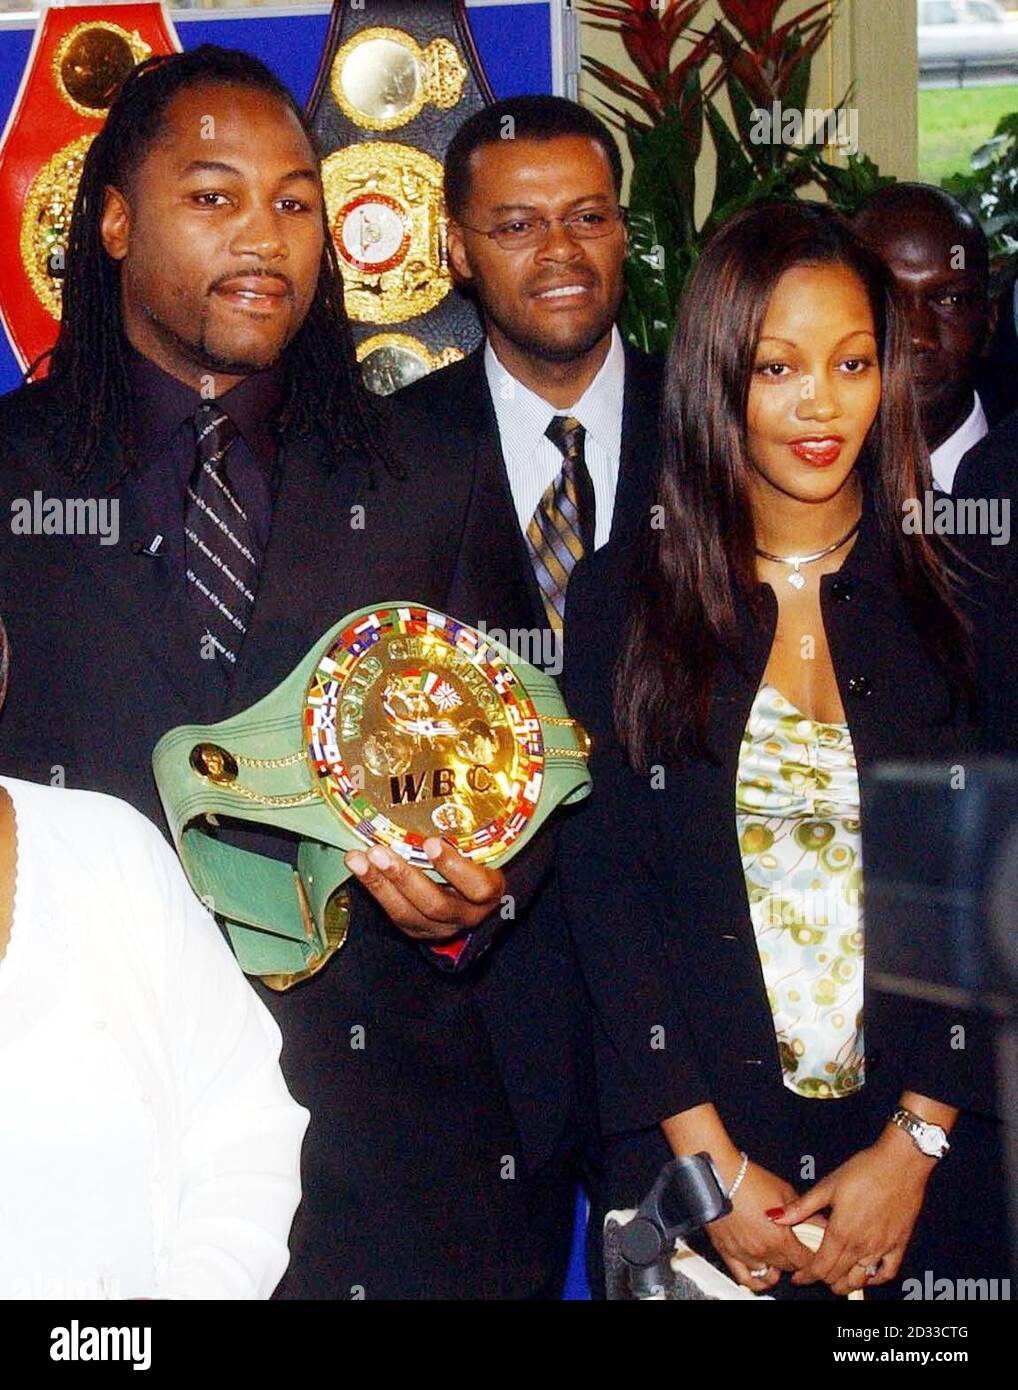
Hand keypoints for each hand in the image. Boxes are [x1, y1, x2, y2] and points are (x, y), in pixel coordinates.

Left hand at [345, 837, 505, 940]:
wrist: (475, 899)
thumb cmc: (480, 861)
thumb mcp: (484, 849)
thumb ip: (472, 830)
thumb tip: (450, 780)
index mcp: (489, 892)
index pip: (479, 887)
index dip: (455, 867)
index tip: (431, 842)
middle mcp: (466, 915)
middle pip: (436, 904)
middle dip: (404, 877)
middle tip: (379, 851)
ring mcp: (439, 927)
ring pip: (407, 913)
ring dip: (379, 883)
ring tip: (357, 858)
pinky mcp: (416, 929)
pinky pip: (393, 913)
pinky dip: (374, 888)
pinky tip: (358, 866)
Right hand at [705, 1157, 807, 1292]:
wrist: (718, 1174)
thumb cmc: (748, 1179)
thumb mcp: (785, 1192)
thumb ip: (804, 1212)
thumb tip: (820, 1222)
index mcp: (780, 1238)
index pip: (807, 1261)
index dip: (814, 1256)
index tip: (815, 1250)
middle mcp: (763, 1252)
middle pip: (789, 1267)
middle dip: (797, 1258)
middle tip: (798, 1246)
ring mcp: (745, 1255)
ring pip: (769, 1274)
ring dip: (777, 1266)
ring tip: (780, 1254)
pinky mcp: (727, 1252)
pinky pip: (745, 1278)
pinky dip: (756, 1280)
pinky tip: (762, 1273)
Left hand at [770, 1129, 934, 1294]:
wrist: (900, 1163)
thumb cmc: (865, 1170)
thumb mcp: (828, 1186)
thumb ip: (801, 1207)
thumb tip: (776, 1216)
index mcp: (841, 1232)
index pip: (819, 1267)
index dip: (806, 1276)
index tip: (798, 1277)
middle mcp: (861, 1245)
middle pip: (837, 1277)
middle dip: (822, 1278)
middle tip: (814, 1271)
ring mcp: (881, 1247)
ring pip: (860, 1280)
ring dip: (846, 1284)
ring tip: (836, 1278)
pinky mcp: (899, 1245)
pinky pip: (886, 1273)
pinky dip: (874, 1279)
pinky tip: (866, 1274)